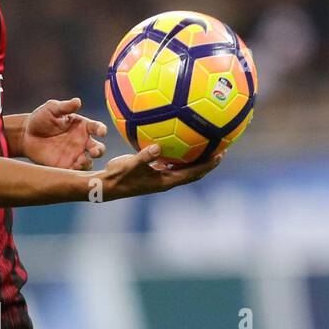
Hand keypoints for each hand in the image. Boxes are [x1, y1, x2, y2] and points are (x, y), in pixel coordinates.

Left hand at [22, 97, 105, 169]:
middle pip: (98, 148)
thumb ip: (64, 107)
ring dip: (88, 163)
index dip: (102, 130)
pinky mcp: (64, 166)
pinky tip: (72, 169)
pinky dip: (76, 172)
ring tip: (80, 161)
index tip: (102, 132)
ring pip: (88, 162)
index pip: (97, 128)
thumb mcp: (52, 109)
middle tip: (94, 151)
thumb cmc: (40, 119)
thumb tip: (77, 101)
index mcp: (82, 126)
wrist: (26, 135)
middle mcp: (81, 142)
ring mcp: (74, 155)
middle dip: (99, 151)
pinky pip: (74, 172)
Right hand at [98, 142, 223, 200]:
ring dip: (196, 160)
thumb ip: (145, 156)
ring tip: (206, 147)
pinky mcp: (154, 173)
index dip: (207, 166)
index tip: (220, 155)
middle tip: (221, 149)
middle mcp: (166, 181)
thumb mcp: (131, 165)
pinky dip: (180, 156)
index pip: (192, 173)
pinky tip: (181, 144)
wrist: (107, 185)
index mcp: (165, 182)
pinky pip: (172, 164)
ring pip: (184, 169)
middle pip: (193, 172)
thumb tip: (158, 146)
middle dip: (208, 163)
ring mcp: (160, 178)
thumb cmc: (118, 176)